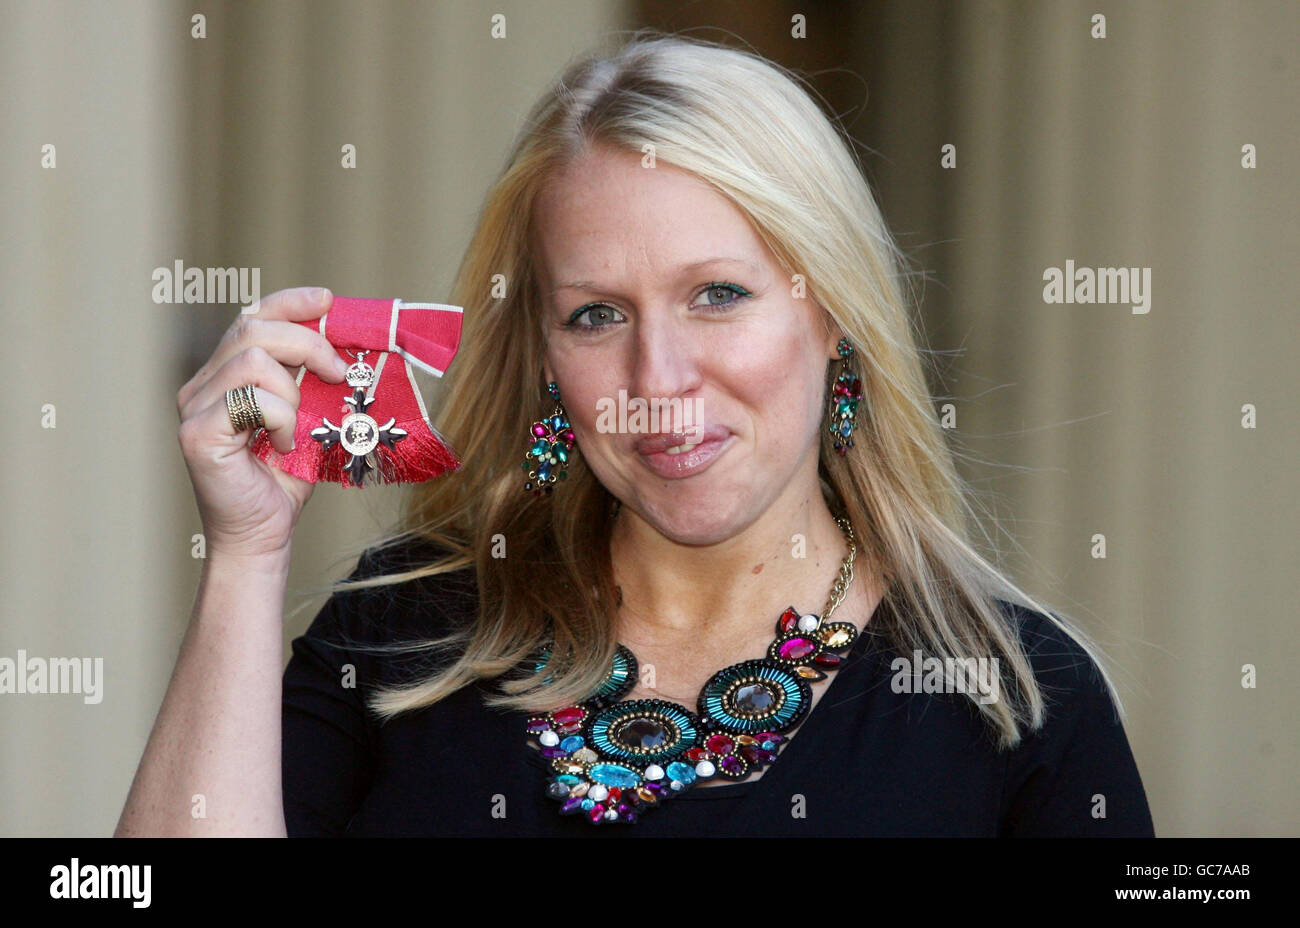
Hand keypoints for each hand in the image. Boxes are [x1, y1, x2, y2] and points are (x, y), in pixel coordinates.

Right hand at [176, 287, 348, 559]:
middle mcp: (202, 385)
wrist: (264, 534)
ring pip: (253, 361)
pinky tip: (282, 446)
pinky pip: (252, 400)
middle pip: (253, 329)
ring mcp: (194, 407)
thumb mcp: (309, 417)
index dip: (290, 303)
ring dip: (292, 392)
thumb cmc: (285, 479)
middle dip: (308, 343)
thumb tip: (348, 347)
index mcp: (225, 375)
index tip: (328, 301)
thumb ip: (313, 381)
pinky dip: (281, 419)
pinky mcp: (197, 433)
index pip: (252, 318)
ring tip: (296, 428)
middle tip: (339, 375)